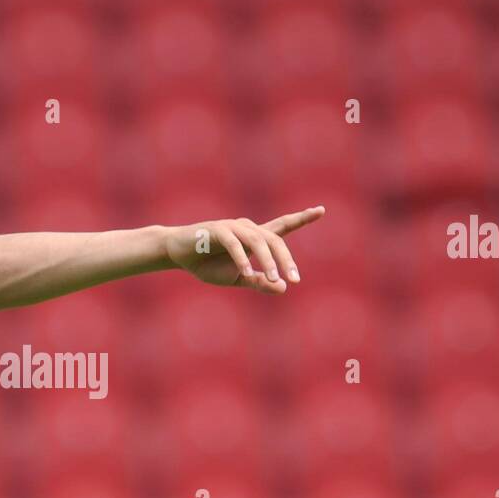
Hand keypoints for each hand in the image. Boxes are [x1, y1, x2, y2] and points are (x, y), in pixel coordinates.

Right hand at [163, 205, 325, 292]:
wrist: (177, 253)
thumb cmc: (206, 264)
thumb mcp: (236, 279)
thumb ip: (258, 282)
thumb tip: (283, 287)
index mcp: (254, 238)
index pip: (282, 226)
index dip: (302, 218)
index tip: (321, 210)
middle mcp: (247, 228)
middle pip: (275, 239)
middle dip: (286, 259)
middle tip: (295, 279)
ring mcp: (232, 227)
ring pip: (258, 240)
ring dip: (268, 260)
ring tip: (274, 278)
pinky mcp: (216, 230)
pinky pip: (234, 244)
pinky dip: (241, 258)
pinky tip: (246, 272)